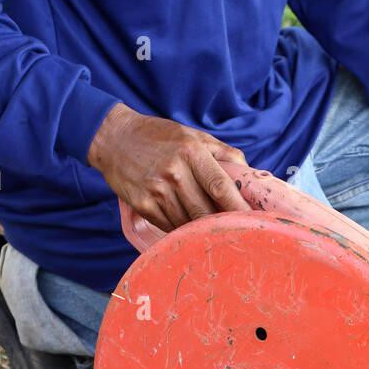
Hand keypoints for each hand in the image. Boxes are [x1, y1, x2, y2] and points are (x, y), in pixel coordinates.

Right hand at [87, 103, 250, 230]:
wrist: (114, 138)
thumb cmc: (159, 137)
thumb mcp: (193, 135)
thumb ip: (223, 153)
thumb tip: (249, 175)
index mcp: (191, 152)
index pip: (221, 187)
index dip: (239, 208)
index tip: (254, 222)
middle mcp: (174, 172)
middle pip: (206, 212)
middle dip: (222, 225)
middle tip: (235, 233)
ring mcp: (157, 190)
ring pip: (188, 223)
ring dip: (201, 230)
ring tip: (210, 230)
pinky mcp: (143, 205)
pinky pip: (170, 226)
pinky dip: (181, 230)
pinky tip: (186, 225)